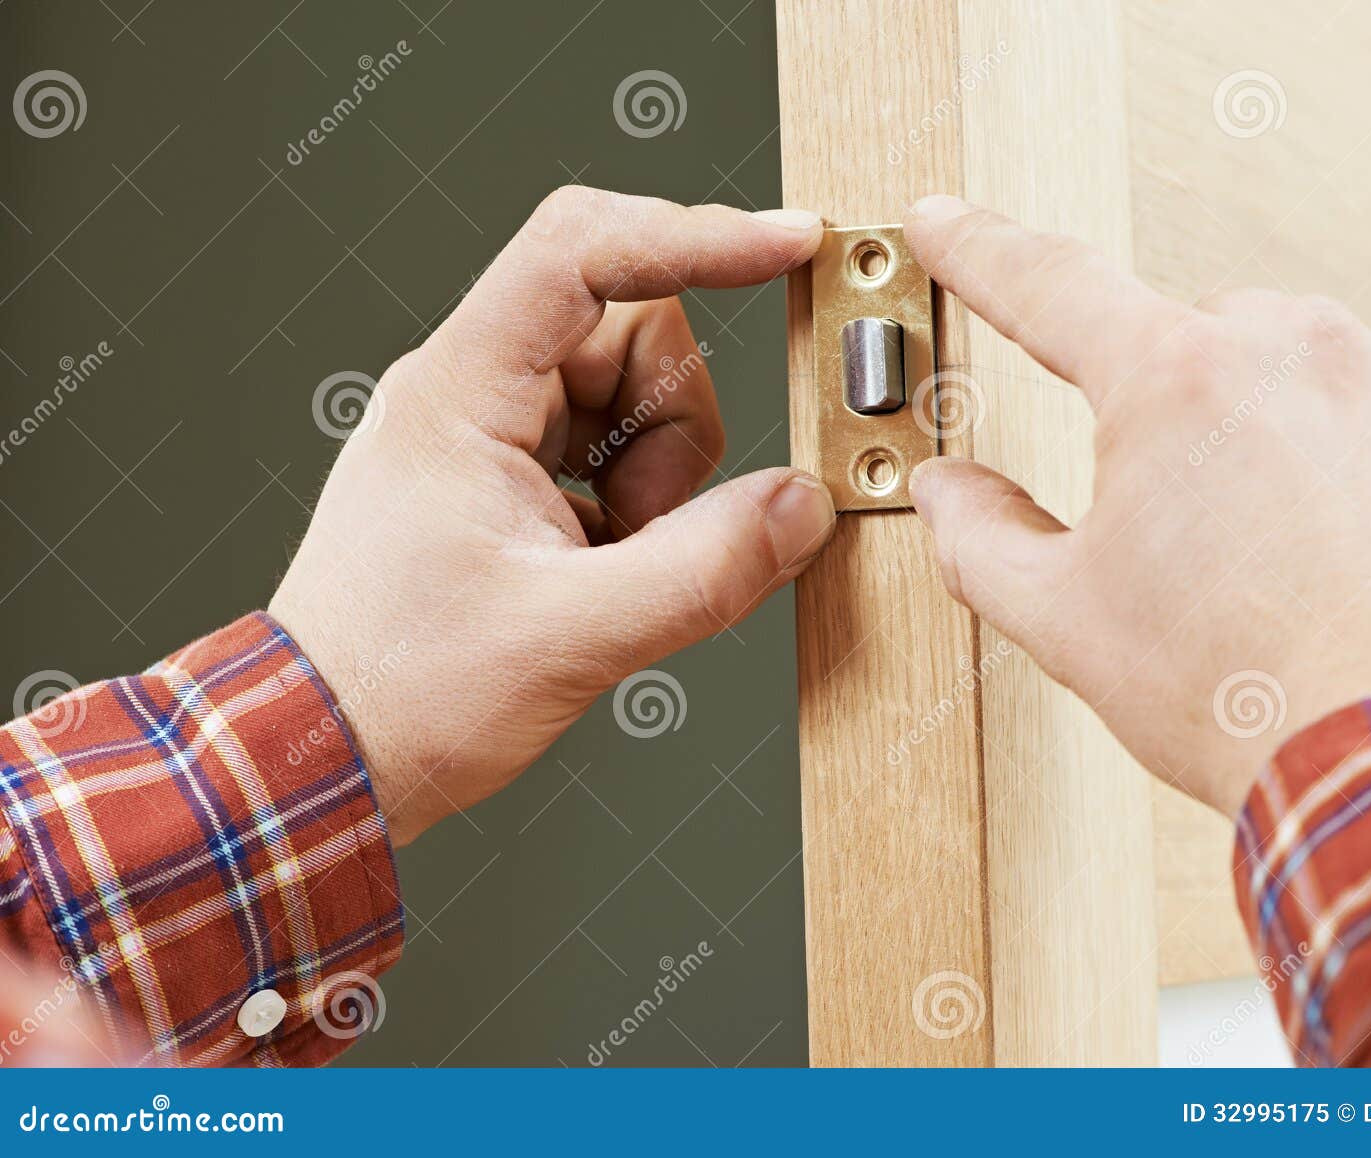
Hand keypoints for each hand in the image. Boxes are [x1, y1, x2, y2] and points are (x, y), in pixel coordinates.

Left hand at [270, 188, 834, 846]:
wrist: (323, 756)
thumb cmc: (399, 691)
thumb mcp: (571, 636)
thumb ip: (703, 568)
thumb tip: (797, 508)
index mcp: (459, 393)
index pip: (582, 253)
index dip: (693, 236)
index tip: (782, 247)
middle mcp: (468, 394)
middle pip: (628, 329)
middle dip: (675, 426)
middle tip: (650, 526)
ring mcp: (486, 436)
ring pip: (629, 393)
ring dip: (658, 474)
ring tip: (616, 562)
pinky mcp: (505, 478)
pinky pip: (609, 448)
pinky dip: (636, 504)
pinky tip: (604, 567)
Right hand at [902, 194, 1370, 816]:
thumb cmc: (1256, 699)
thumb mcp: (1069, 623)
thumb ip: (982, 537)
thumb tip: (947, 491)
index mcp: (1175, 384)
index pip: (1046, 286)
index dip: (981, 251)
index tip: (949, 224)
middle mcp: (1298, 351)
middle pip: (1196, 344)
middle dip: (1177, 413)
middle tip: (1187, 523)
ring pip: (1307, 371)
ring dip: (1282, 434)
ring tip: (1291, 553)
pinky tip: (1364, 546)